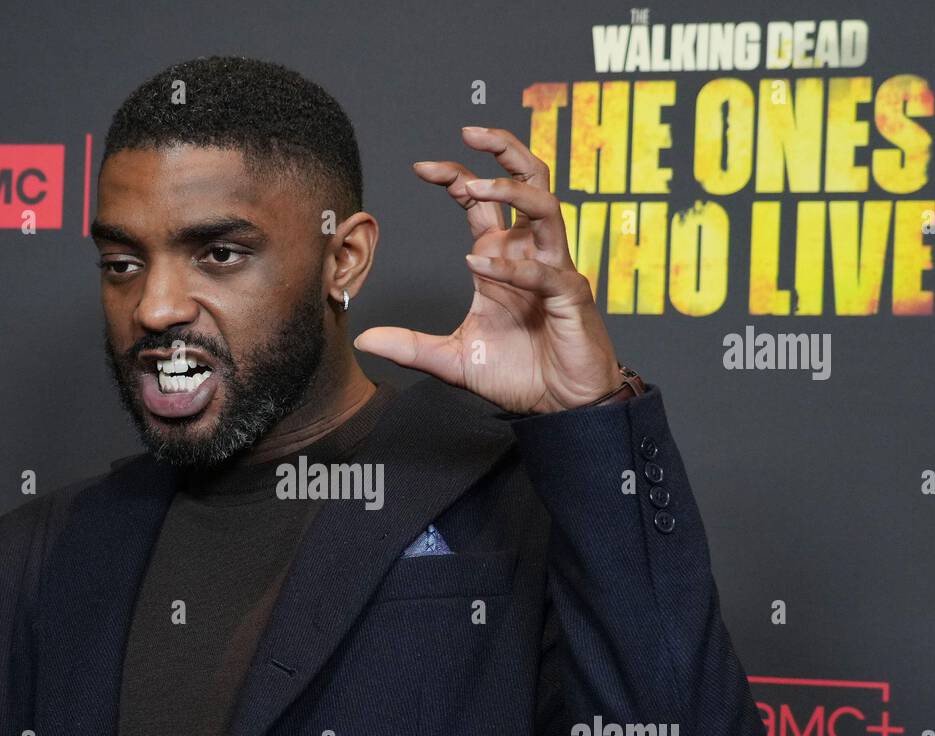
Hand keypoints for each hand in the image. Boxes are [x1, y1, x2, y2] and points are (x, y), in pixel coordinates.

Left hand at [352, 126, 621, 414]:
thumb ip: (410, 346)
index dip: (455, 176)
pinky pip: (544, 270)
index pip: (482, 201)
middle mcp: (529, 253)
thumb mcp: (453, 359)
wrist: (562, 406)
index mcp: (501, 257)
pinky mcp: (570, 296)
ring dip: (511, 190)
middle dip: (502, 149)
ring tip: (475, 185)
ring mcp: (553, 270)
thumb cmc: (520, 374)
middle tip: (469, 130)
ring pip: (546, 206)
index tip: (420, 167)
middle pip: (528, 178)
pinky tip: (479, 266)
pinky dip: (512, 266)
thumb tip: (364, 339)